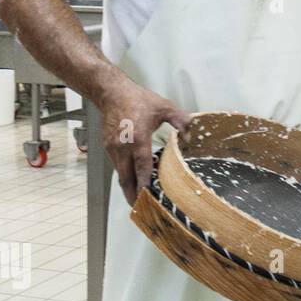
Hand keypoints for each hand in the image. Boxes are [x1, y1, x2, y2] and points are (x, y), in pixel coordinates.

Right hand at [97, 76, 190, 203]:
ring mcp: (112, 148)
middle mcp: (122, 147)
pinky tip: (135, 177)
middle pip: (126, 178)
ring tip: (140, 196)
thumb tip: (192, 131)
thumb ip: (180, 120)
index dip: (145, 183)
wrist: (112, 93)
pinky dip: (125, 174)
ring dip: (129, 185)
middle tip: (141, 207)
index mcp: (138, 139)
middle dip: (133, 194)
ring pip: (120, 173)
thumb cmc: (138, 99)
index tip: (149, 196)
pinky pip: (117, 165)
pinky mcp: (108, 147)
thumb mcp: (164, 107)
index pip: (142, 166)